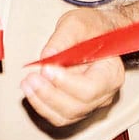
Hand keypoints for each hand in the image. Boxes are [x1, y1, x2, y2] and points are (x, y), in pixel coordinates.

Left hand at [22, 8, 124, 126]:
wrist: (95, 34)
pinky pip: (58, 116)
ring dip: (42, 102)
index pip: (91, 88)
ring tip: (27, 83)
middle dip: (50, 94)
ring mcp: (91, 103)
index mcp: (111, 73)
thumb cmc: (92, 29)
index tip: (46, 69)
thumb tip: (47, 56)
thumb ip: (63, 38)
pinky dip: (42, 106)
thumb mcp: (77, 23)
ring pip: (66, 115)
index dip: (66, 83)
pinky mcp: (76, 107)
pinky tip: (30, 90)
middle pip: (77, 106)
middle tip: (31, 78)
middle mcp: (104, 93)